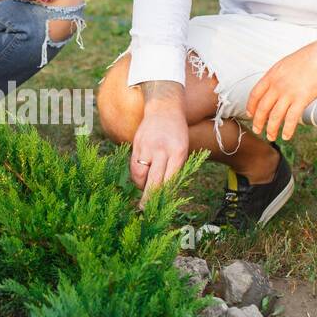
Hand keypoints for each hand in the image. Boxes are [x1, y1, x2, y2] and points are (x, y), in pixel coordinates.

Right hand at [130, 82, 189, 206]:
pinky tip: (140, 178)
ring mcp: (147, 147)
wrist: (164, 107)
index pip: (170, 179)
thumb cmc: (176, 132)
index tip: (161, 207)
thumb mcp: (183, 147)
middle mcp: (162, 150)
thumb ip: (175, 166)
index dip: (164, 195)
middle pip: (154, 180)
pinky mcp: (136, 145)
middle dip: (149, 197)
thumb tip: (167, 190)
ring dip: (142, 186)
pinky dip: (136, 176)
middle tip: (144, 210)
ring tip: (145, 188)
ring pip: (140, 175)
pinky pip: (134, 167)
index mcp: (179, 152)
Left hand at [246, 37, 316, 141]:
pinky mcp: (302, 100)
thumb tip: (273, 86)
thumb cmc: (308, 59)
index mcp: (272, 75)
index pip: (255, 94)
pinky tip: (286, 136)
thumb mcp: (285, 64)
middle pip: (262, 108)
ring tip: (271, 136)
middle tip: (257, 130)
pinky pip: (291, 119)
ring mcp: (289, 93)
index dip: (251, 106)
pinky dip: (287, 130)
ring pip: (275, 116)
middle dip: (258, 122)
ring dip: (271, 129)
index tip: (250, 114)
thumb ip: (277, 76)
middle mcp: (277, 85)